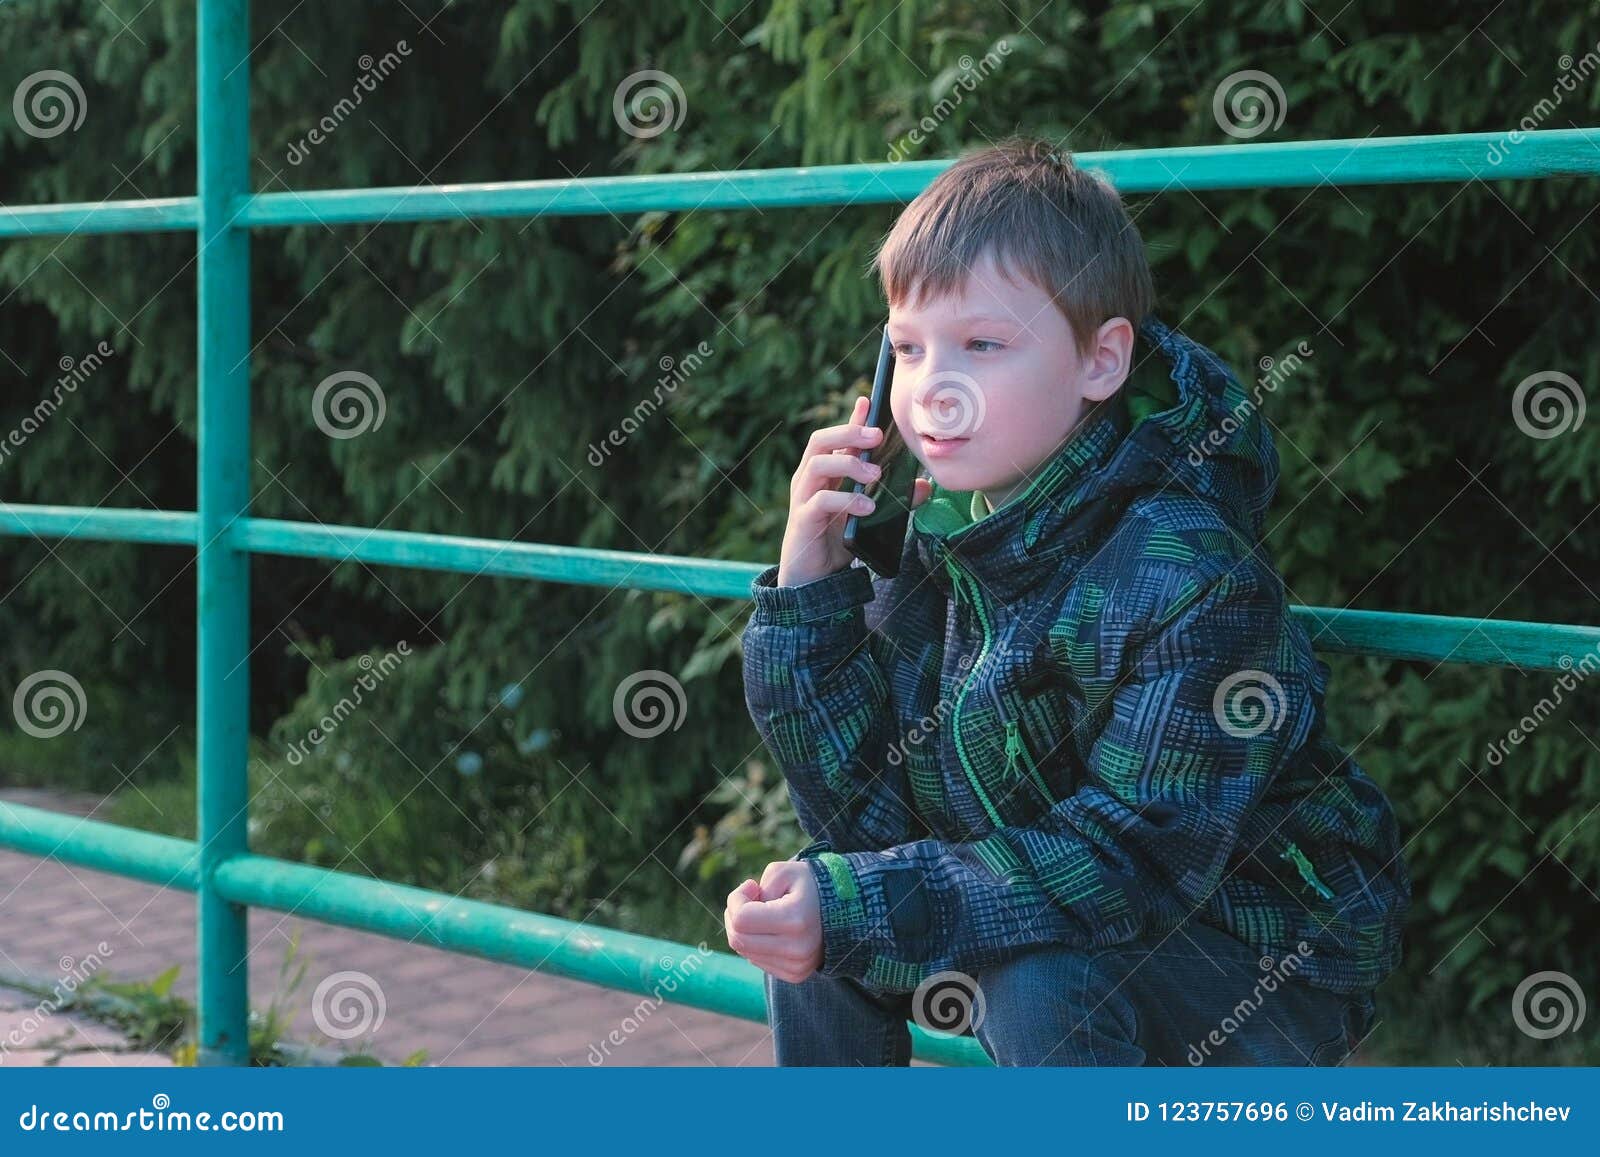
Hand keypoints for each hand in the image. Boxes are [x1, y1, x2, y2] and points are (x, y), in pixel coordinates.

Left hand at [723, 859, 824, 982]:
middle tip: (750, 898)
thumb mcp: (783, 872)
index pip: (742, 919)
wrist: (842, 909)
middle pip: (738, 939)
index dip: (736, 899)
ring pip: (745, 952)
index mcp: (795, 920)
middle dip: (734, 915)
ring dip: (745, 930)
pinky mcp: (795, 975)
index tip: (751, 886)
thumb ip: (756, 888)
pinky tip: (772, 929)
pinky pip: (757, 961)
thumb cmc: (808, 885)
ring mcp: (797, 966)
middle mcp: (797, 949)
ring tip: (764, 912)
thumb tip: (739, 914)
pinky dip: (757, 943)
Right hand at [776, 395, 932, 586]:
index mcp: (824, 473)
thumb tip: (924, 485)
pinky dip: (847, 499)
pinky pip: (822, 500)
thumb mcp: (867, 515)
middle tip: (877, 436)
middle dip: (848, 431)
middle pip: (820, 440)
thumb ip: (891, 497)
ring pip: (817, 463)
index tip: (870, 402)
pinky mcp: (803, 519)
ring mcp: (803, 497)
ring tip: (876, 475)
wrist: (813, 580)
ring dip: (849, 462)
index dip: (851, 418)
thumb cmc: (836, 540)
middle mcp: (809, 479)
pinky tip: (867, 506)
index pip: (835, 437)